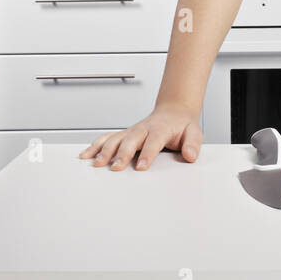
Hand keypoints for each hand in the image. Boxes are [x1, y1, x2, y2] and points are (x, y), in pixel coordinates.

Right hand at [79, 106, 202, 170]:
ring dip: (105, 150)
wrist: (174, 112)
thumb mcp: (194, 133)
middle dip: (122, 154)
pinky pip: (107, 138)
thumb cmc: (182, 126)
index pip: (153, 141)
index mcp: (160, 129)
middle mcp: (143, 129)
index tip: (142, 167)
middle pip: (130, 140)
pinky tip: (86, 155)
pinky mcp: (124, 134)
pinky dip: (95, 146)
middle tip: (115, 167)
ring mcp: (132, 131)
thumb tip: (190, 155)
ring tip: (97, 164)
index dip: (148, 154)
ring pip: (115, 138)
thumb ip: (193, 144)